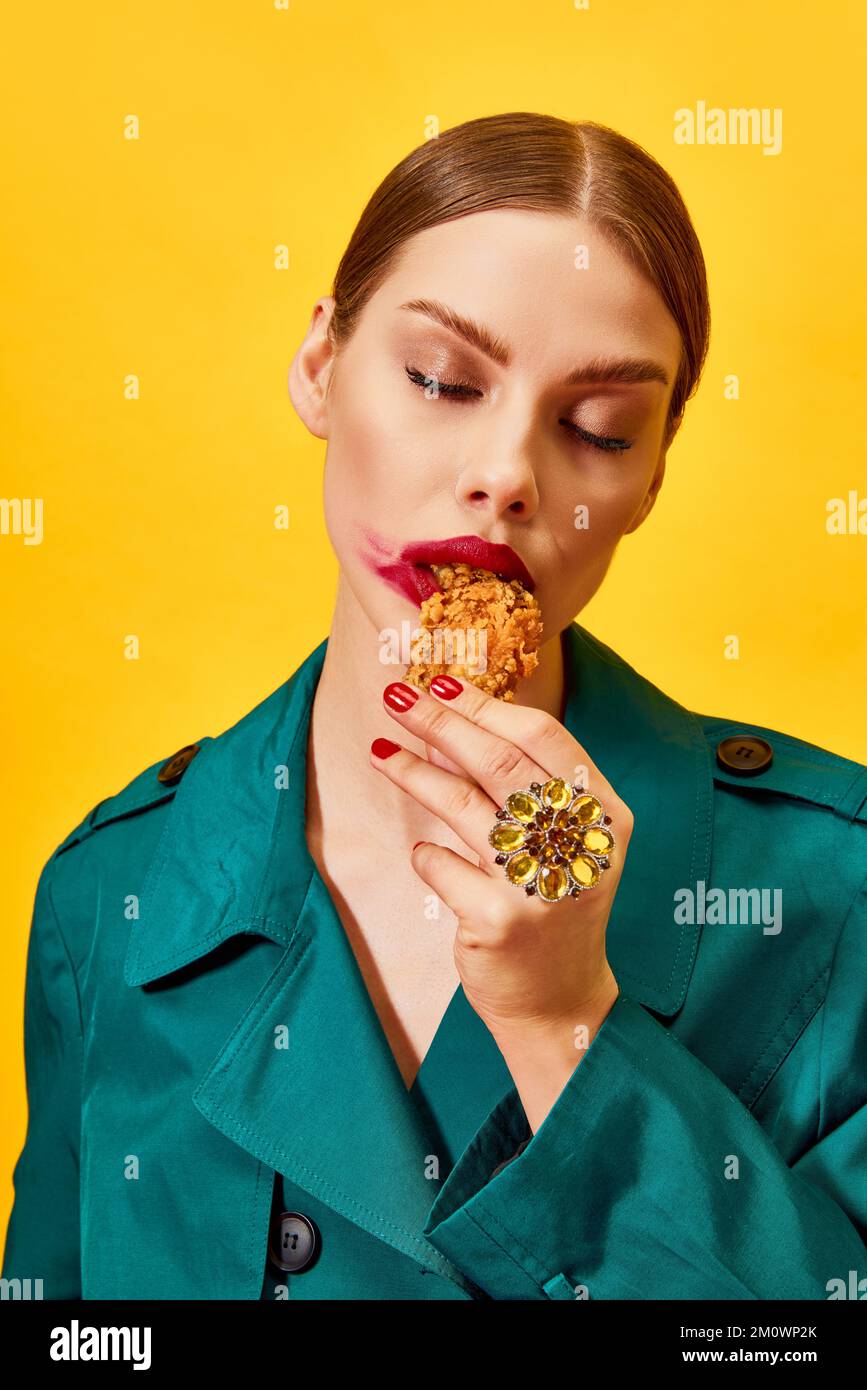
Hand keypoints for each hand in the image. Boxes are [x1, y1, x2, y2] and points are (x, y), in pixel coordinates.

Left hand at [370, 675, 631, 1087]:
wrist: (560, 1001)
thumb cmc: (554, 904)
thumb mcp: (566, 843)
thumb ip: (529, 790)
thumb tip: (456, 720)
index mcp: (605, 815)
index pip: (544, 740)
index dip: (489, 706)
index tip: (443, 682)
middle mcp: (581, 845)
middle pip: (501, 764)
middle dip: (442, 723)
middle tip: (399, 696)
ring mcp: (541, 884)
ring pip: (464, 807)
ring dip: (416, 773)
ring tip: (381, 751)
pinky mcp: (500, 920)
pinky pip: (441, 866)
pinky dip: (426, 855)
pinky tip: (427, 856)